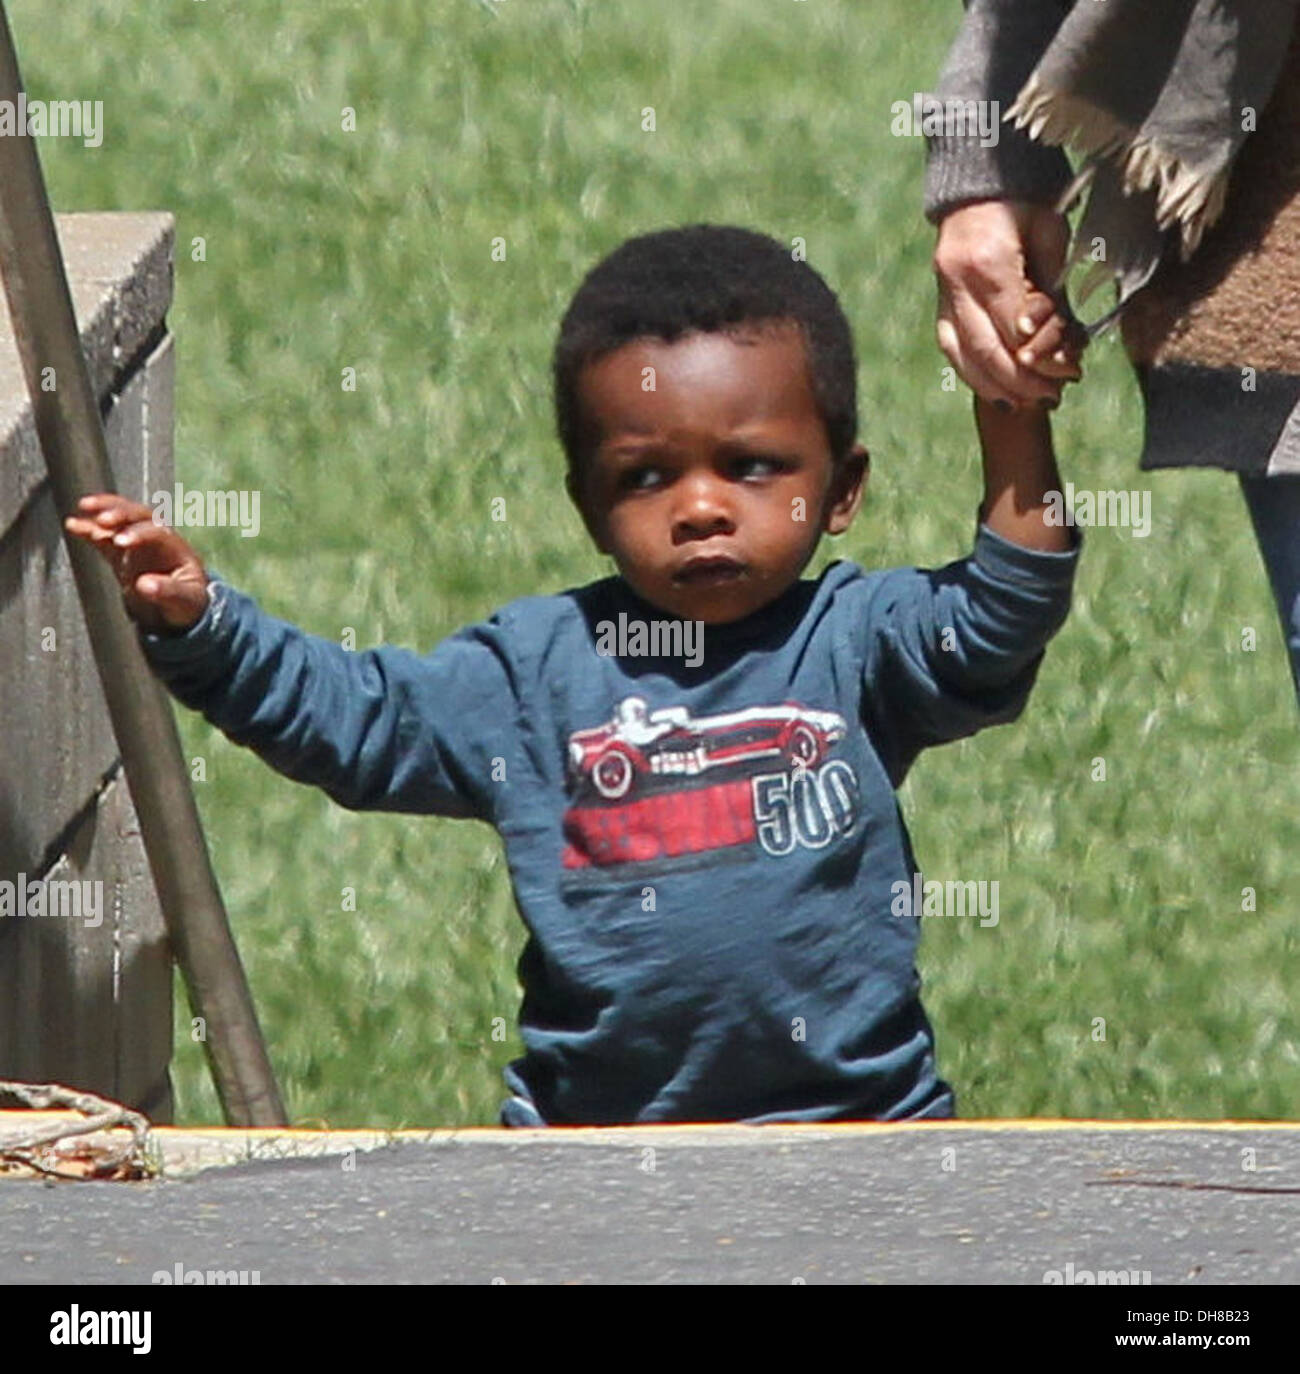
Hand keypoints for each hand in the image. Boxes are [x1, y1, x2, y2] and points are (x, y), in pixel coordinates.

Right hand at [64, 493, 209, 633]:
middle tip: (102, 519)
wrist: (181, 610)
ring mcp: (138, 545)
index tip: (121, 542)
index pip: (157, 532)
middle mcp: (157, 540)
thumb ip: (167, 592)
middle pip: (139, 517)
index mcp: (175, 548)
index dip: (138, 534)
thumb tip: (144, 585)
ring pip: (121, 521)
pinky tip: (73, 524)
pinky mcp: (122, 554)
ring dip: (103, 512)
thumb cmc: (188, 603)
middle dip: (120, 513)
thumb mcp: (185, 601)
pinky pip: (105, 537)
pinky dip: (90, 529)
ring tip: (83, 507)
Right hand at [933, 199, 1083, 407]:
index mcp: (988, 259)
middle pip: (986, 348)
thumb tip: (1059, 338)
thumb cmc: (1024, 204)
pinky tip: (999, 393)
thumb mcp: (1051, 234)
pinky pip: (952, 350)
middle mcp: (958, 282)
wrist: (979, 186)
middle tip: (1054, 395)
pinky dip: (975, 377)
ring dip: (997, 387)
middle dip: (1022, 380)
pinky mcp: (940, 304)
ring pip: (963, 357)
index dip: (1040, 353)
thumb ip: (1051, 286)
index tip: (1070, 370)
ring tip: (1029, 403)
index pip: (1013, 324)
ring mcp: (944, 295)